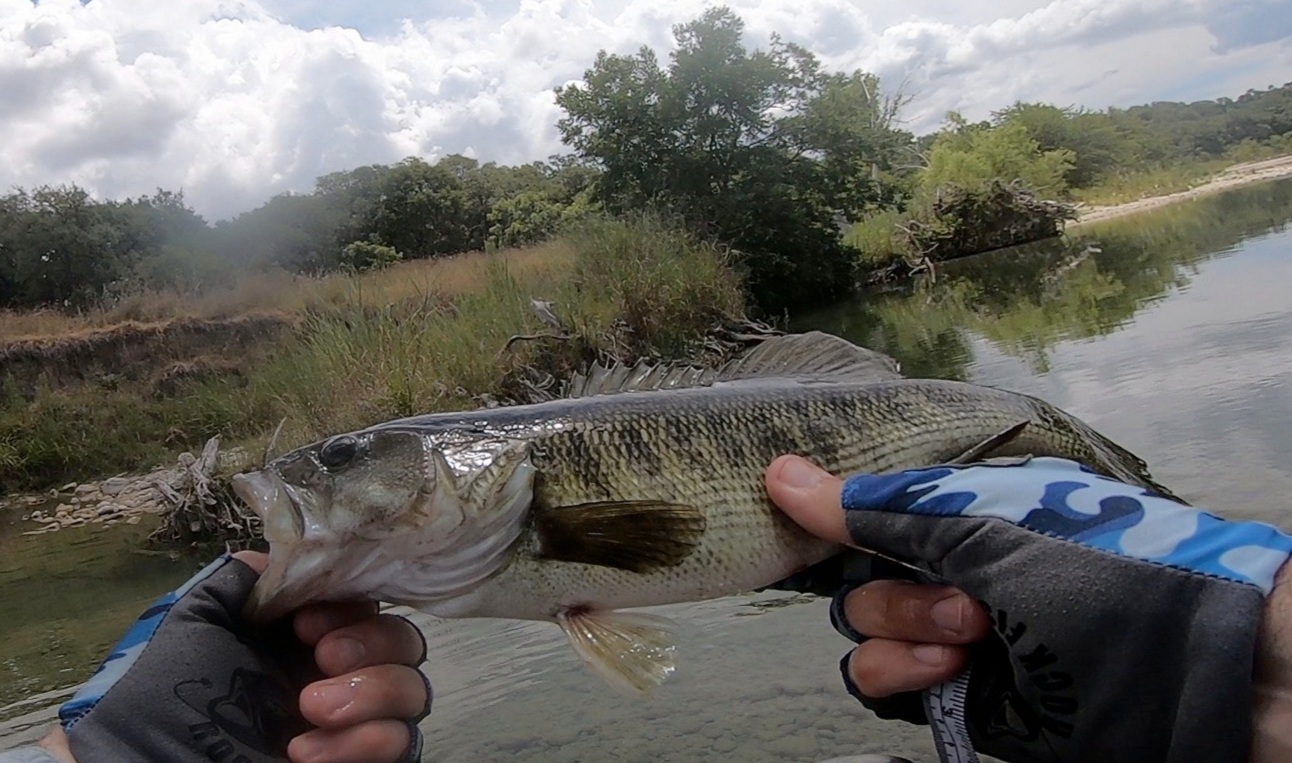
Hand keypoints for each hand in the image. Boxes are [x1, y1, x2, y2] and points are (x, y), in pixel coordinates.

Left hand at [38, 552, 430, 762]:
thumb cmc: (164, 697)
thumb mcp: (196, 620)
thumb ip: (246, 579)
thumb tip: (286, 557)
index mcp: (300, 638)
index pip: (366, 604)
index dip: (351, 604)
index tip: (308, 620)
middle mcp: (336, 676)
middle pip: (404, 642)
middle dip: (373, 644)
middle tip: (322, 659)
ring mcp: (353, 724)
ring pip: (413, 691)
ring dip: (371, 694)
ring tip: (309, 711)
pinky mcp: (360, 761)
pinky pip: (400, 744)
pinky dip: (362, 742)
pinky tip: (304, 753)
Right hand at [766, 455, 1291, 762]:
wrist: (1198, 676)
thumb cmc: (1104, 573)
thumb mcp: (985, 525)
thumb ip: (877, 509)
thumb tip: (777, 473)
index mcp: (966, 505)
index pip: (871, 502)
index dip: (832, 509)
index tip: (792, 510)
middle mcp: (955, 565)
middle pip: (857, 570)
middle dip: (899, 584)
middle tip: (966, 590)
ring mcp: (955, 633)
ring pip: (863, 629)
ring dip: (901, 629)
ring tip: (972, 633)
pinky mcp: (958, 696)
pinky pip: (881, 684)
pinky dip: (900, 673)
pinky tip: (949, 669)